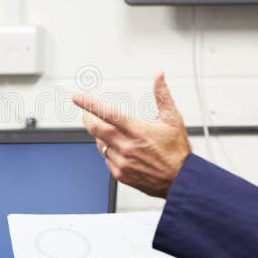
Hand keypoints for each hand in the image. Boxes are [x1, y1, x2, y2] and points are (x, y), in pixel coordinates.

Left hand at [73, 72, 190, 198]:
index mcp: (137, 131)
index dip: (89, 104)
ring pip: (100, 144)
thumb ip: (162, 95)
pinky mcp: (120, 174)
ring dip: (102, 137)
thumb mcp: (173, 119)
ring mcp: (122, 162)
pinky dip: (110, 152)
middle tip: (87, 114)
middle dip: (88, 118)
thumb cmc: (177, 151)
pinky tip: (121, 150)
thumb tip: (159, 76)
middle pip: (95, 129)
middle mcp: (126, 147)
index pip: (107, 114)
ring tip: (114, 134)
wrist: (180, 180)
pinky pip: (106, 159)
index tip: (77, 98)